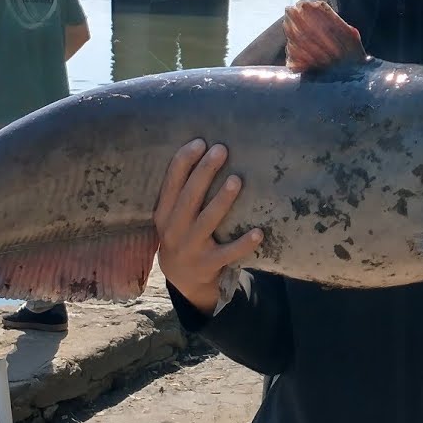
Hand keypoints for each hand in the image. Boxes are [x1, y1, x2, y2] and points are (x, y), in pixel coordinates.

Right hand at [154, 139, 262, 314]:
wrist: (182, 281)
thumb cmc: (182, 235)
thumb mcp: (172, 216)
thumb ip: (182, 192)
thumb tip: (205, 151)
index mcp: (164, 214)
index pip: (171, 184)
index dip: (184, 162)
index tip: (200, 142)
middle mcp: (174, 230)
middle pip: (189, 198)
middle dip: (204, 172)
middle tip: (221, 150)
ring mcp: (191, 249)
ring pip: (207, 221)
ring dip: (222, 201)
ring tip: (236, 180)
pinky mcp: (208, 265)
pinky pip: (228, 253)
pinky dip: (243, 244)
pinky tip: (258, 232)